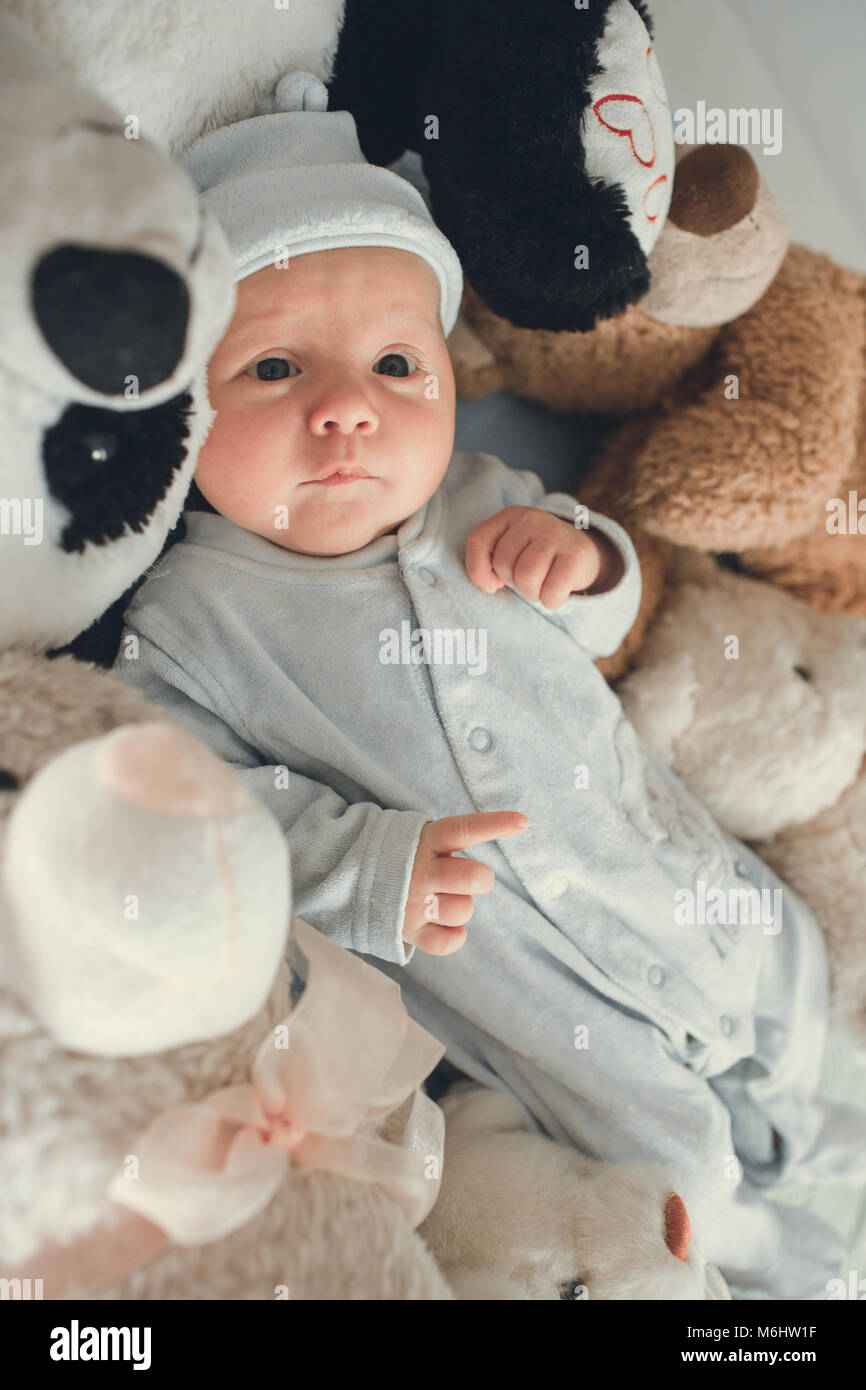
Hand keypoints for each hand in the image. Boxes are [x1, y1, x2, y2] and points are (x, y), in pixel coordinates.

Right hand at [403, 811, 527, 954]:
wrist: (348, 878)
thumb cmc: (399, 855)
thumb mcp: (416, 836)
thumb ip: (446, 839)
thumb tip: (499, 833)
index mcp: (424, 841)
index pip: (463, 829)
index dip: (494, 825)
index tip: (522, 822)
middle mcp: (419, 870)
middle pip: (473, 877)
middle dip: (481, 880)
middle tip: (471, 879)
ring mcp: (412, 902)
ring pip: (463, 911)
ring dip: (462, 908)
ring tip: (443, 900)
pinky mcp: (406, 930)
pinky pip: (447, 943)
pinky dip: (454, 938)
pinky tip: (446, 926)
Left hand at [466, 506, 621, 607]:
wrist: (582, 555)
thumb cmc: (536, 557)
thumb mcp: (509, 551)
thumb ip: (486, 562)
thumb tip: (491, 585)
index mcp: (510, 515)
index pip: (478, 541)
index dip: (479, 570)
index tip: (494, 582)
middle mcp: (531, 519)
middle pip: (503, 564)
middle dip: (512, 582)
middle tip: (529, 577)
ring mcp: (555, 534)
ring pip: (526, 578)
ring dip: (531, 593)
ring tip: (541, 585)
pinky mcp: (575, 554)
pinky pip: (551, 592)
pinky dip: (551, 600)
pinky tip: (557, 592)